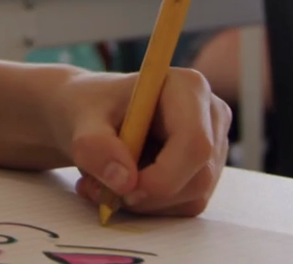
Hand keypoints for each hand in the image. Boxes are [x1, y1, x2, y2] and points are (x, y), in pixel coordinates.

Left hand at [60, 69, 227, 216]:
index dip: (164, 177)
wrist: (86, 110)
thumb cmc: (87, 105)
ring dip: (144, 202)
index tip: (124, 192)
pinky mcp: (205, 170)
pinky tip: (120, 186)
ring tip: (100, 184)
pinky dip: (149, 205)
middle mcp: (210, 114)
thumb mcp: (79, 120)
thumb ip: (95, 147)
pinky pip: (186, 204)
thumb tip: (124, 181)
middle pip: (199, 176)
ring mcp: (213, 144)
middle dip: (149, 195)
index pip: (195, 144)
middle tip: (100, 192)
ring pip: (193, 196)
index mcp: (188, 88)